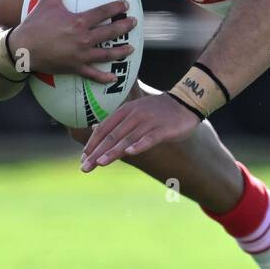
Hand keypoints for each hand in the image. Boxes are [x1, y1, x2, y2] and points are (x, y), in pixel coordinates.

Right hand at [9, 0, 135, 83]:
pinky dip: (105, 78)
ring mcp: (81, 55)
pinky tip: (115, 78)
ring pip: (107, 54)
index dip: (117, 7)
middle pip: (111, 32)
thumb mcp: (47, 0)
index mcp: (79, 21)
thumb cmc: (35, 24)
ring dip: (121, 51)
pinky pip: (93, 74)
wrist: (22, 48)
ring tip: (131, 48)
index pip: (104, 12)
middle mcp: (83, 39)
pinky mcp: (76, 68)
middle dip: (124, 27)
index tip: (126, 5)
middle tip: (133, 23)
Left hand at [80, 93, 199, 170]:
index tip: (83, 157)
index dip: (92, 143)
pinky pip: (149, 138)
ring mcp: (148, 122)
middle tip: (85, 167)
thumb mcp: (134, 110)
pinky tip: (130, 153)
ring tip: (100, 163)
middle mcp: (134, 115)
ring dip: (112, 152)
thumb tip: (94, 129)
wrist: (186, 101)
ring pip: (127, 138)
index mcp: (125, 111)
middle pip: (112, 136)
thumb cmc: (159, 110)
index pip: (104, 128)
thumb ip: (115, 121)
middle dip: (97, 152)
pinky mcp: (163, 129)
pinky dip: (139, 145)